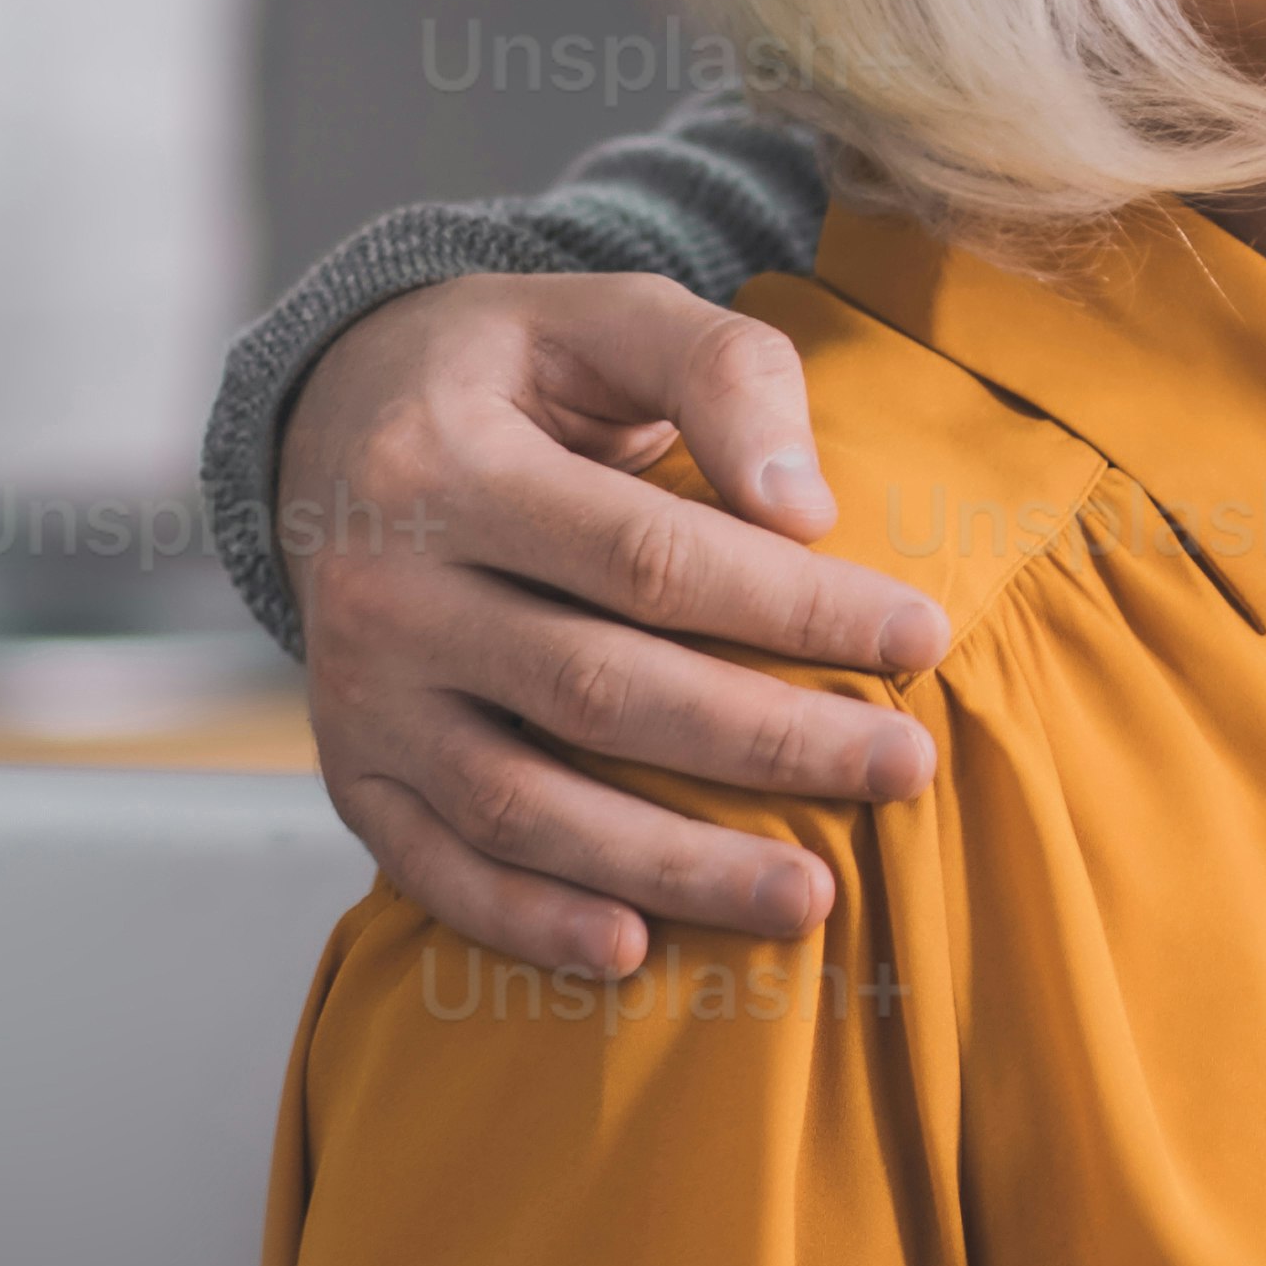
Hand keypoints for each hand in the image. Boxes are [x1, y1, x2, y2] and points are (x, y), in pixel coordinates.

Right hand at [282, 275, 946, 981]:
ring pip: (520, 804)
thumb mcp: (611, 315)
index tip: (923, 640)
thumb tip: (804, 509)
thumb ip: (720, 372)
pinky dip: (526, 922)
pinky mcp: (351, 770)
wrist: (343, 416)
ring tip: (808, 897)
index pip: (650, 558)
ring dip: (669, 865)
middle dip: (767, 742)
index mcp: (448, 464)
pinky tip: (630, 949)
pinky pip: (434, 868)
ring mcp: (356, 695)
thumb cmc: (521, 370)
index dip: (794, 609)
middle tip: (905, 771)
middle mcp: (385, 590)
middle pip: (599, 690)